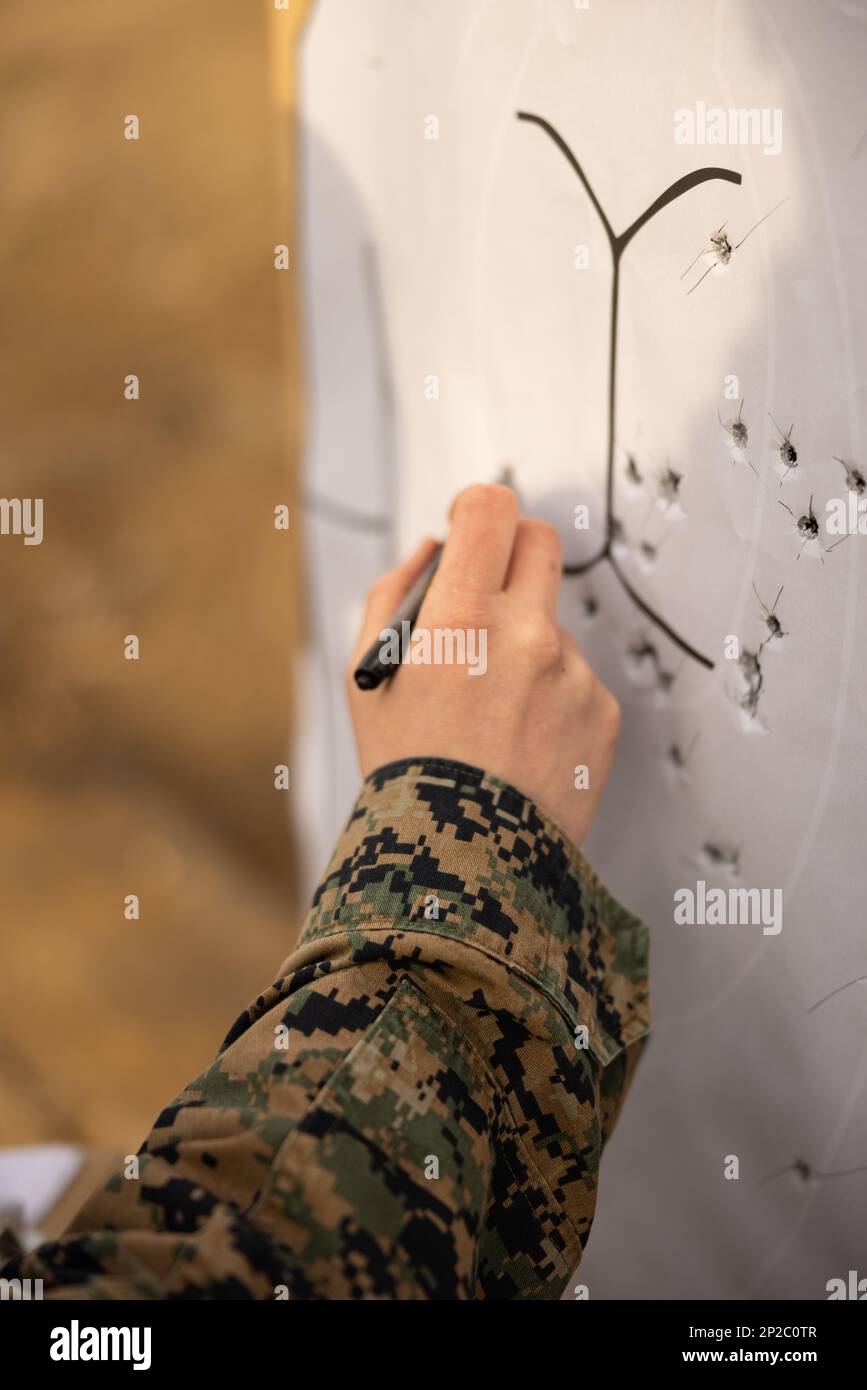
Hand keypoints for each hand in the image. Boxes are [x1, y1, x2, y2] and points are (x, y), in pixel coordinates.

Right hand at [346, 483, 620, 847]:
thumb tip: (434, 548)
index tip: (468, 528)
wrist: (463, 866)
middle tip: (486, 597)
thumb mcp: (368, 680)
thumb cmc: (403, 771)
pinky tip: (521, 745)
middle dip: (511, 554)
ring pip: (552, 623)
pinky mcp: (602, 712)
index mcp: (461, 617)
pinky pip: (576, 678)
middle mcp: (528, 634)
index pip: (491, 509)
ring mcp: (573, 674)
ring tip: (491, 717)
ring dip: (526, 645)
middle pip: (539, 542)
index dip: (476, 509)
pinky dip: (551, 698)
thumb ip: (394, 596)